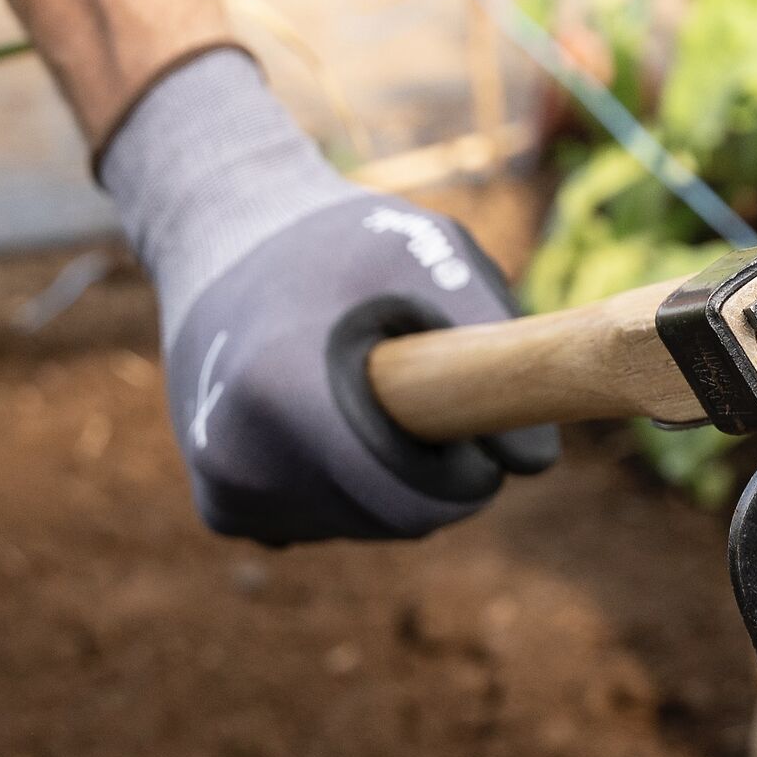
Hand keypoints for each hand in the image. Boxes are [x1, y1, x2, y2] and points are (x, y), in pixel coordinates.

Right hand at [100, 47, 554, 545]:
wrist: (220, 229)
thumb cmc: (340, 236)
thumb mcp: (430, 254)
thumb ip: (494, 341)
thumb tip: (536, 463)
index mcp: (284, 395)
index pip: (411, 500)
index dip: (464, 474)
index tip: (476, 431)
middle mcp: (239, 456)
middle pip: (393, 520)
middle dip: (432, 477)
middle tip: (428, 400)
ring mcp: (225, 488)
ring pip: (362, 527)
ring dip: (390, 483)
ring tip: (369, 397)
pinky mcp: (221, 505)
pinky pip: (324, 524)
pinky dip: (347, 489)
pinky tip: (331, 422)